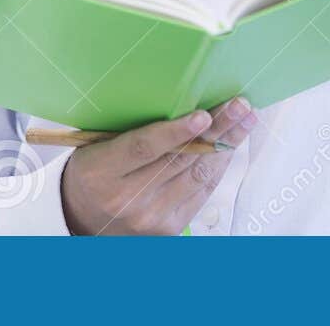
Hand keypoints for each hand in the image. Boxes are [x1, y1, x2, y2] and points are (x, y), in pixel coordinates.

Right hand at [58, 96, 255, 234]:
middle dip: (216, 129)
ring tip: (245, 118)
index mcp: (101, 171)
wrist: (83, 220)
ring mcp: (150, 217)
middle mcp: (126, 198)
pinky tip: (232, 143)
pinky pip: (202, 191)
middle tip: (239, 104)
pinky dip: (219, 165)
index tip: (203, 115)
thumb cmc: (96, 171)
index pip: (142, 148)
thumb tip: (183, 100)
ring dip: (227, 144)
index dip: (175, 131)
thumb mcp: (98, 146)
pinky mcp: (169, 229)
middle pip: (180, 159)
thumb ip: (133, 129)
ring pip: (198, 174)